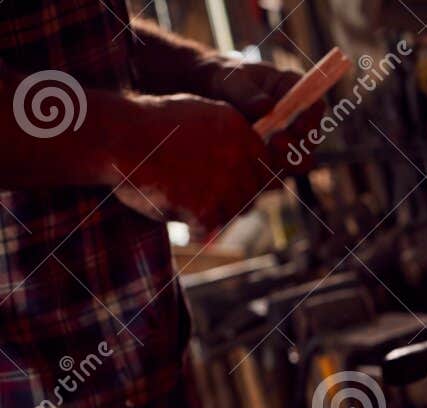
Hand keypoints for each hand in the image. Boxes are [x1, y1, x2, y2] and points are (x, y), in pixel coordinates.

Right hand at [117, 94, 275, 230]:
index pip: (268, 168)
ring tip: (184, 198)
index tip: (235, 186)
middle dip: (234, 200)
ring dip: (213, 213)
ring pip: (234, 212)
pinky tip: (178, 213)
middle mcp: (237, 154)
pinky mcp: (204, 207)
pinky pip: (209, 227)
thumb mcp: (197, 116)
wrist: (114, 136)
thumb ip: (230, 138)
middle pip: (254, 194)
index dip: (254, 182)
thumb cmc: (149, 126)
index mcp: (238, 129)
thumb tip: (260, 169)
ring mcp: (223, 182)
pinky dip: (194, 227)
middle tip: (204, 196)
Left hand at [198, 59, 322, 172]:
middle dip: (299, 144)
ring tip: (267, 157)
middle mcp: (298, 120)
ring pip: (300, 159)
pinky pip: (281, 172)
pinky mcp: (276, 160)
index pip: (314, 106)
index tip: (297, 125)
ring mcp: (290, 142)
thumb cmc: (226, 82)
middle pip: (311, 138)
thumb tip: (266, 107)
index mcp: (295, 92)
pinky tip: (255, 170)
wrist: (209, 97)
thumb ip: (247, 93)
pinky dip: (270, 173)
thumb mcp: (232, 80)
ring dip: (289, 162)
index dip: (311, 117)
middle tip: (277, 142)